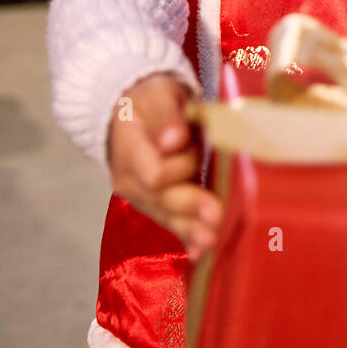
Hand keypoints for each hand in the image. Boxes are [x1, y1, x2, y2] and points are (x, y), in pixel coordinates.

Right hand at [107, 73, 222, 261]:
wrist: (132, 112)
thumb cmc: (149, 100)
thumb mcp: (156, 95)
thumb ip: (165, 116)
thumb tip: (174, 140)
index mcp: (129, 149)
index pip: (154, 173)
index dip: (180, 170)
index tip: (199, 155)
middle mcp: (129, 179)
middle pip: (161, 200)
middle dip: (190, 209)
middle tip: (218, 217)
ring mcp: (140, 196)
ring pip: (165, 217)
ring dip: (190, 230)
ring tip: (212, 241)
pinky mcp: (154, 204)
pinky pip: (169, 222)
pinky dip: (185, 236)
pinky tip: (198, 252)